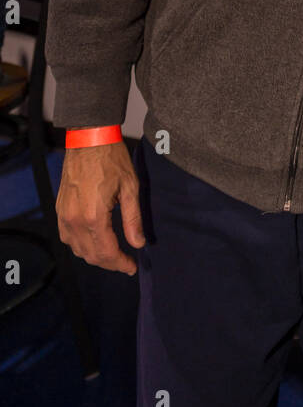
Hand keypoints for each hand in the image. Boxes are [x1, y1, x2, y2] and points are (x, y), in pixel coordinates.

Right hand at [56, 141, 144, 275]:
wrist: (89, 140)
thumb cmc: (111, 159)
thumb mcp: (130, 188)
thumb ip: (133, 219)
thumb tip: (138, 243)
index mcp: (93, 216)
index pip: (107, 252)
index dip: (121, 264)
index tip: (132, 267)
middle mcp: (75, 219)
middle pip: (91, 255)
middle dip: (110, 263)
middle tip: (126, 263)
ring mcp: (64, 215)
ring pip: (78, 249)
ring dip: (95, 256)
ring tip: (113, 254)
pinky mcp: (60, 209)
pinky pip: (67, 237)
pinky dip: (80, 245)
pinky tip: (94, 242)